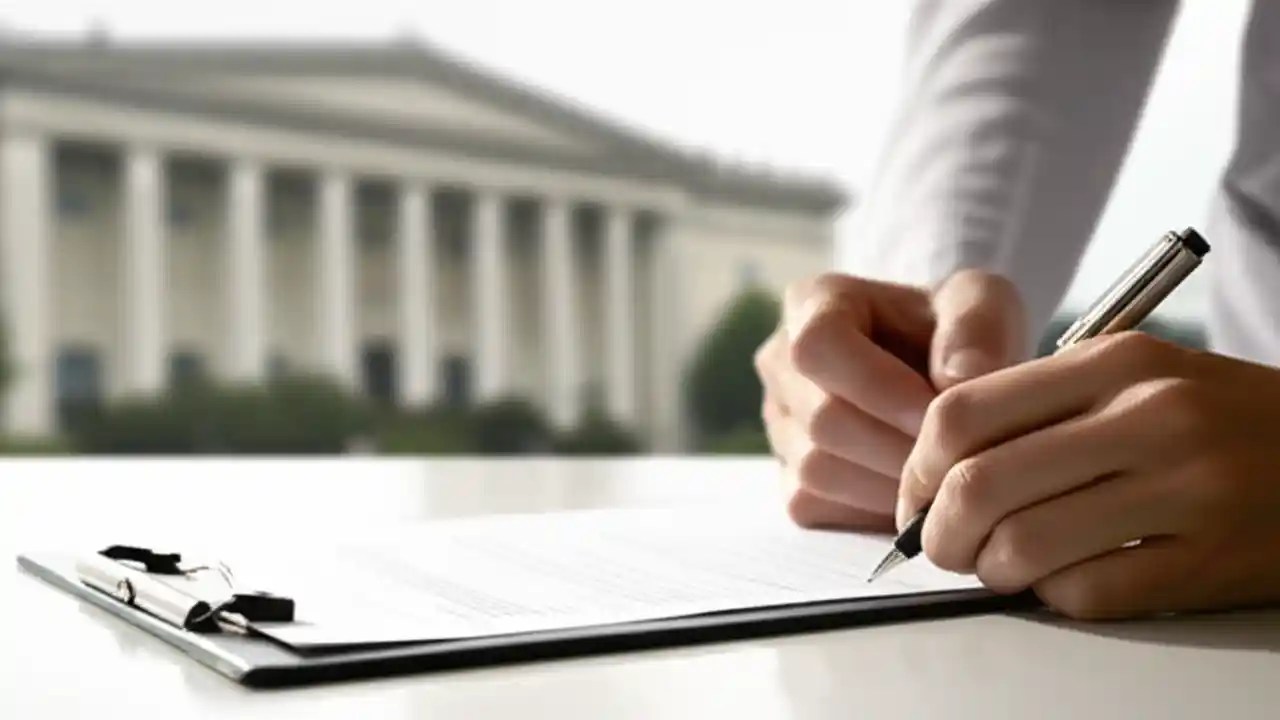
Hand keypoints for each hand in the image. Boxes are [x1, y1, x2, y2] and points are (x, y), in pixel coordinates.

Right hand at [755, 269, 1024, 530]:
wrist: (945, 374)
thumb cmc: (957, 333)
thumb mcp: (983, 304)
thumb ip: (978, 327)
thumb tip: (959, 380)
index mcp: (813, 304)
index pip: (818, 345)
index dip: (878, 385)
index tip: (937, 410)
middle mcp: (780, 364)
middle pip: (822, 419)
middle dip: (897, 446)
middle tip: (958, 456)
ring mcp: (777, 425)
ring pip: (816, 470)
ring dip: (888, 483)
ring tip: (943, 473)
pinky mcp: (788, 477)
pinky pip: (815, 504)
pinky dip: (871, 508)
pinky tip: (915, 489)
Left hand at [899, 331, 1279, 619]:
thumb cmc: (1213, 420)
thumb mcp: (1132, 377)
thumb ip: (1037, 406)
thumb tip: (932, 470)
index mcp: (1114, 363)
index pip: (961, 413)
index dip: (916, 469)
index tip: (916, 497)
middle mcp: (1148, 418)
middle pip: (978, 485)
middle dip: (939, 533)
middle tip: (944, 546)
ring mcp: (1183, 490)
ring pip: (1022, 547)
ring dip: (992, 571)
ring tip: (1004, 566)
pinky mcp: (1207, 562)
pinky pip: (1085, 594)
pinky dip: (1055, 597)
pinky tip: (1070, 579)